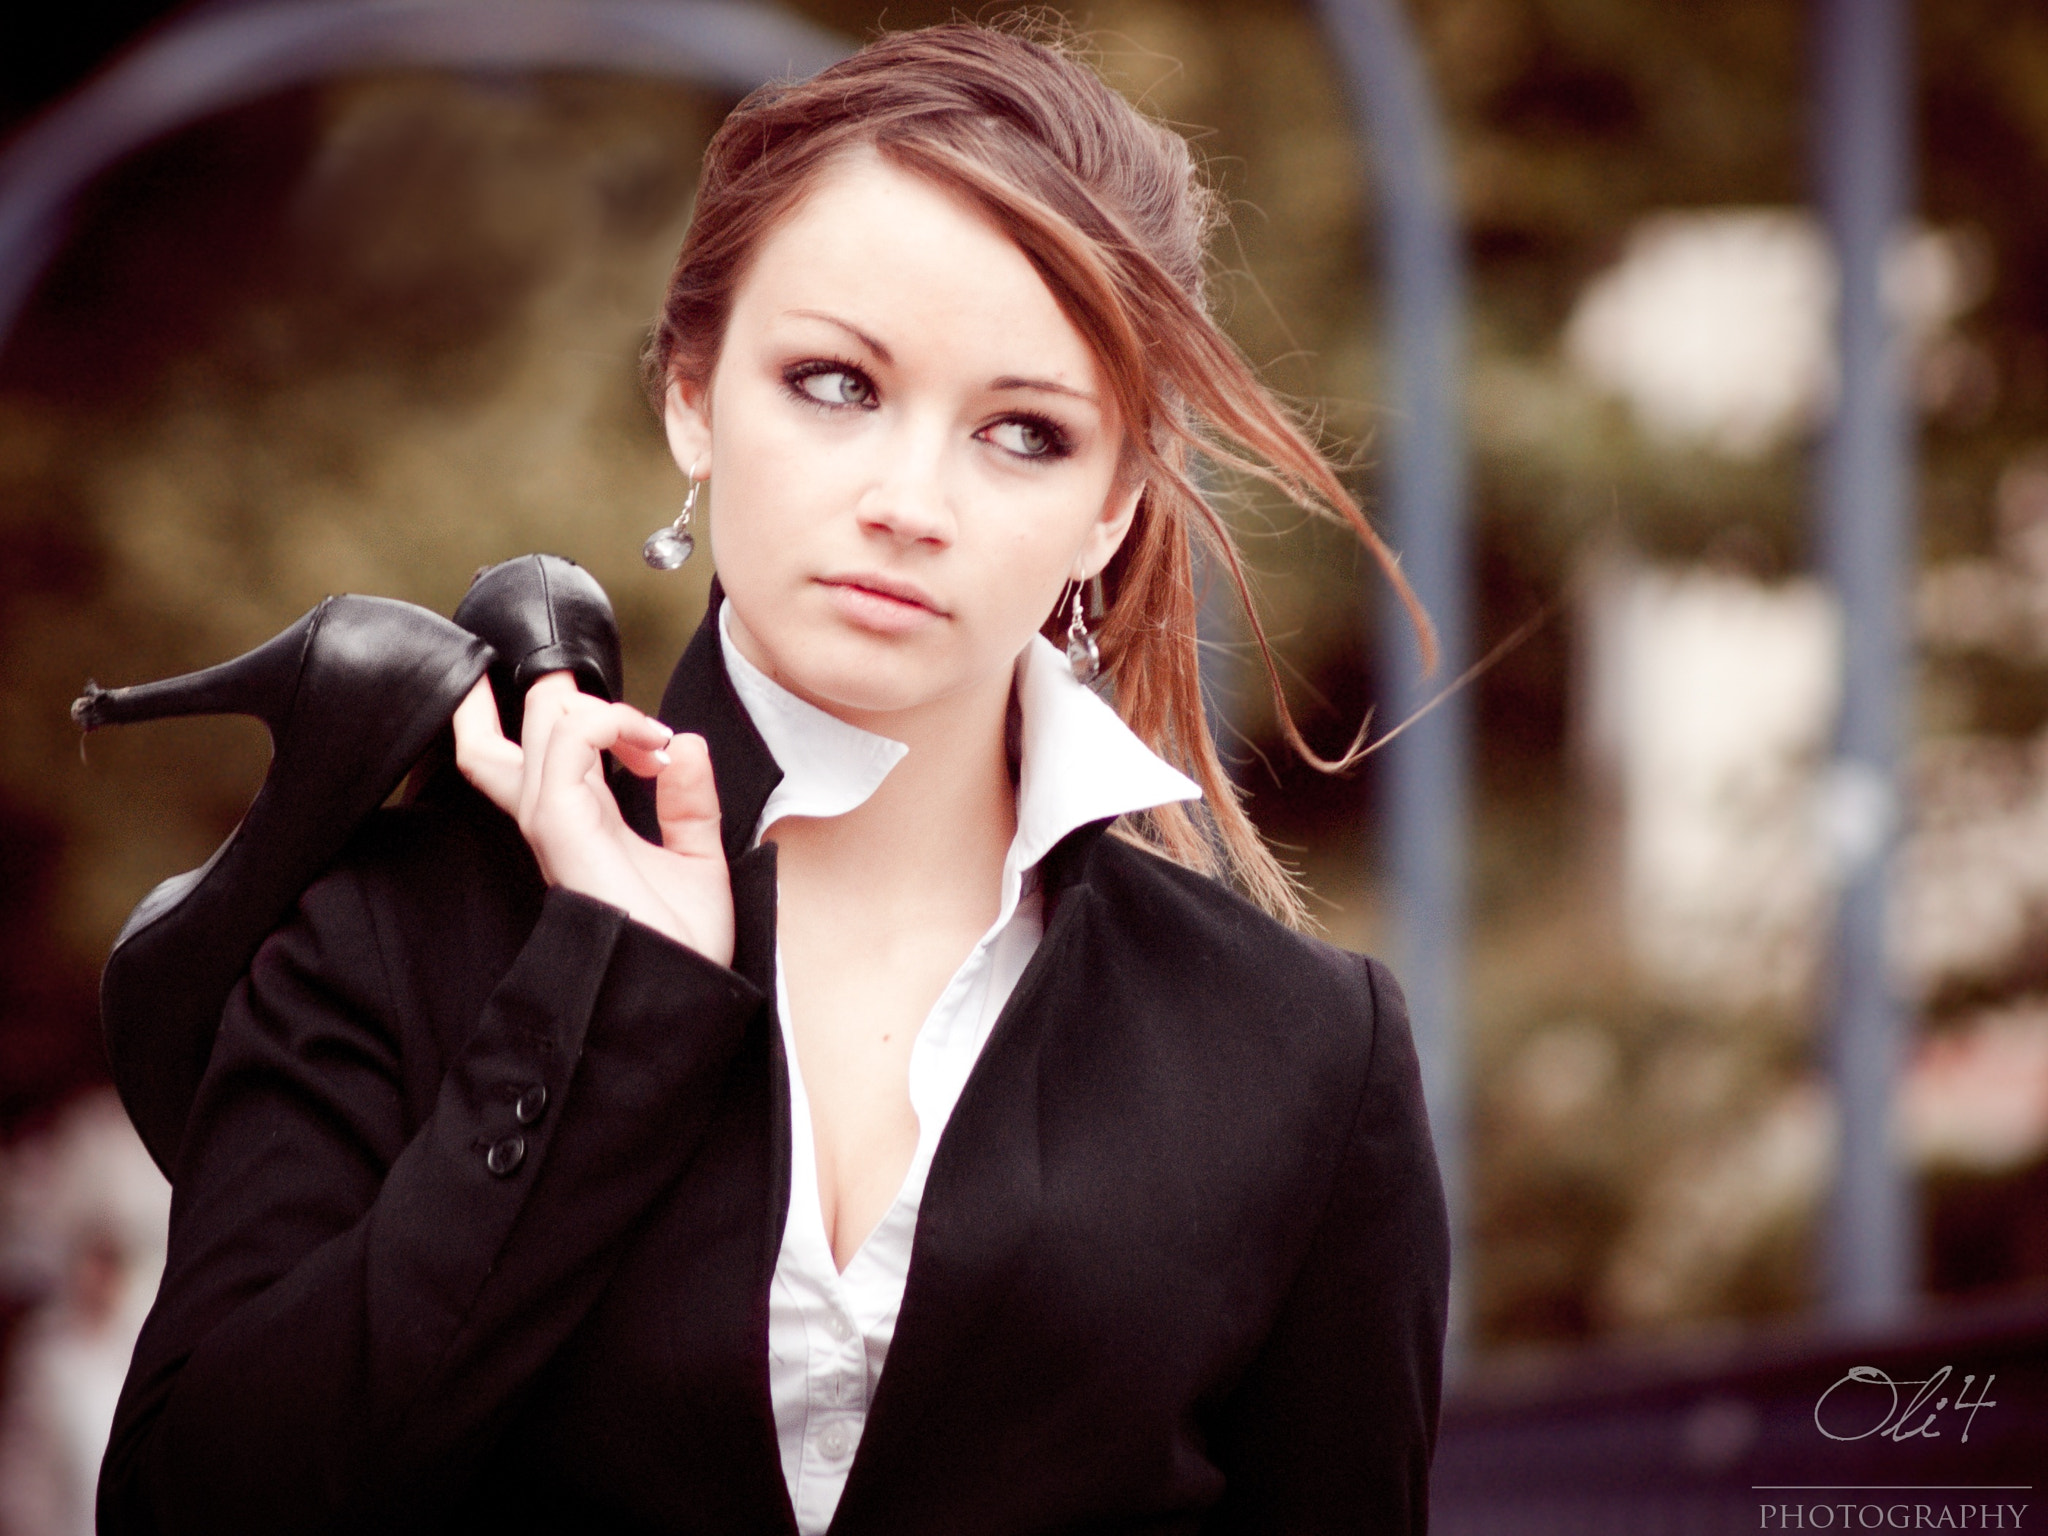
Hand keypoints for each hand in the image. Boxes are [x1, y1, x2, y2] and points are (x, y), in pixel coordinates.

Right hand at [451, 672, 734, 966]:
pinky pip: (567, 741)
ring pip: (542, 719)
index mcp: (581, 818)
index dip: (578, 710)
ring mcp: (551, 818)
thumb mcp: (698, 856)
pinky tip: (648, 744)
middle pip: (522, 723)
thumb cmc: (683, 941)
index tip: (655, 738)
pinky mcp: (559, 824)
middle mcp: (555, 814)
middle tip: (630, 713)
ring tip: (648, 735)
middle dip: (564, 686)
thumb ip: (689, 800)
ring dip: (600, 703)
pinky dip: (609, 721)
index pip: (536, 748)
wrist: (682, 988)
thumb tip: (686, 744)